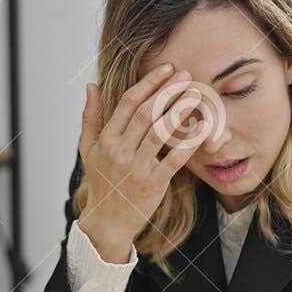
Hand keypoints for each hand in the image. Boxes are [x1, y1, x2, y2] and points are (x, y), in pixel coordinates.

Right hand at [76, 64, 206, 262]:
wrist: (108, 221)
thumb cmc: (101, 182)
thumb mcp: (88, 148)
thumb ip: (91, 116)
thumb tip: (91, 85)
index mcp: (106, 140)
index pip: (128, 103)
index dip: (148, 83)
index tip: (166, 69)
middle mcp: (120, 152)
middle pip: (146, 113)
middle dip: (168, 91)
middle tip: (186, 75)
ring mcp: (137, 168)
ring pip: (161, 132)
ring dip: (180, 110)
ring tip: (196, 94)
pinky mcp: (154, 183)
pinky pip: (175, 158)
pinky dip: (190, 141)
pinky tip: (203, 126)